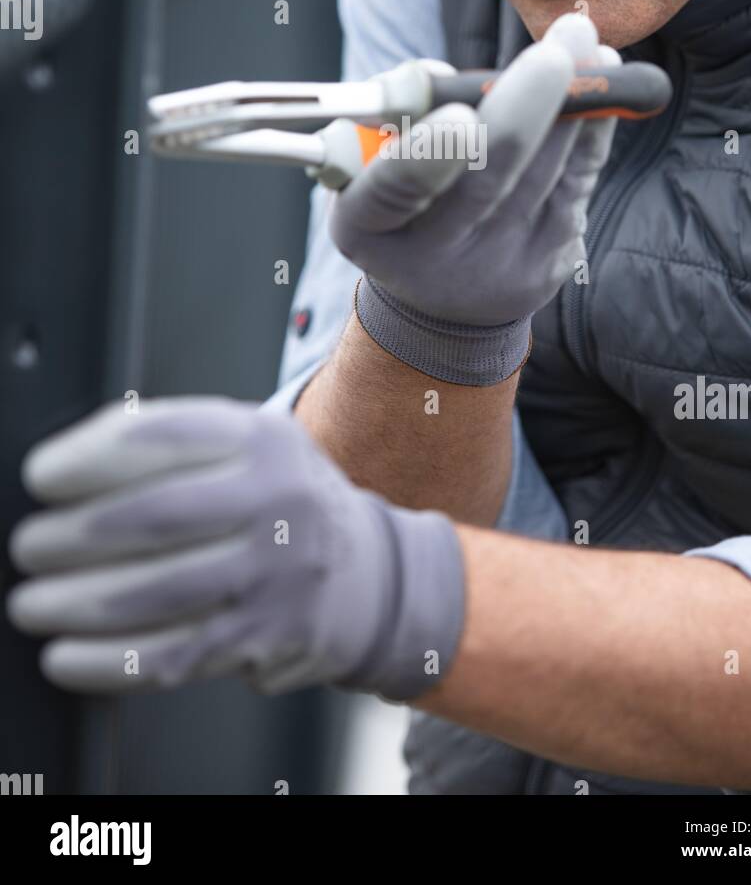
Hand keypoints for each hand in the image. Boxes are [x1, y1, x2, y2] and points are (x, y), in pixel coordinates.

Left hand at [6, 397, 464, 697]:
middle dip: (70, 537)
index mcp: (263, 439)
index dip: (87, 458)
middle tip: (29, 546)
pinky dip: (106, 662)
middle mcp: (277, 502)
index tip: (41, 477)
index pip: (162, 438)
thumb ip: (174, 440)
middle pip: (153, 517)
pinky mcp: (266, 639)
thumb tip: (69, 464)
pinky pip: (171, 656)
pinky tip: (67, 655)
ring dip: (74, 603)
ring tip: (31, 602)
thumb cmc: (281, 500)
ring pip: (156, 594)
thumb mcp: (249, 442)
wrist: (368, 572)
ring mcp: (276, 575)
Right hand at [328, 12, 619, 381]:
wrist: (444, 296)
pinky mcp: (551, 258)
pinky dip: (595, 122)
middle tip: (552, 56)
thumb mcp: (367, 160)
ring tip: (580, 36)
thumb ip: (391, 111)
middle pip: (486, 183)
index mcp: (367, 226)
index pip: (392, 190)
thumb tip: (434, 77)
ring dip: (572, 100)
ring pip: (544, 173)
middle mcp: (433, 256)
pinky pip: (579, 178)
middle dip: (522, 111)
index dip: (426, 156)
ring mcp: (498, 264)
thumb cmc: (401, 197)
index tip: (458, 115)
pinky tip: (605, 69)